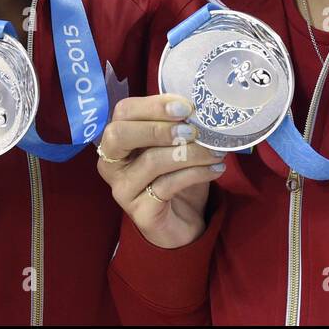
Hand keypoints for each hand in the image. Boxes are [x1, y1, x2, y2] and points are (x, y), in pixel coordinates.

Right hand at [96, 95, 224, 248]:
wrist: (182, 222)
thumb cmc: (176, 177)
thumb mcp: (174, 146)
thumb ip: (176, 125)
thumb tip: (196, 106)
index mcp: (117, 141)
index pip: (124, 112)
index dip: (154, 105)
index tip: (186, 107)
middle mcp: (112, 165)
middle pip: (120, 134)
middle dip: (159, 128)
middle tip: (193, 131)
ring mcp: (122, 190)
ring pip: (151, 161)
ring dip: (189, 152)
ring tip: (215, 152)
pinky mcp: (141, 212)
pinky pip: (168, 185)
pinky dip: (196, 173)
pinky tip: (216, 169)